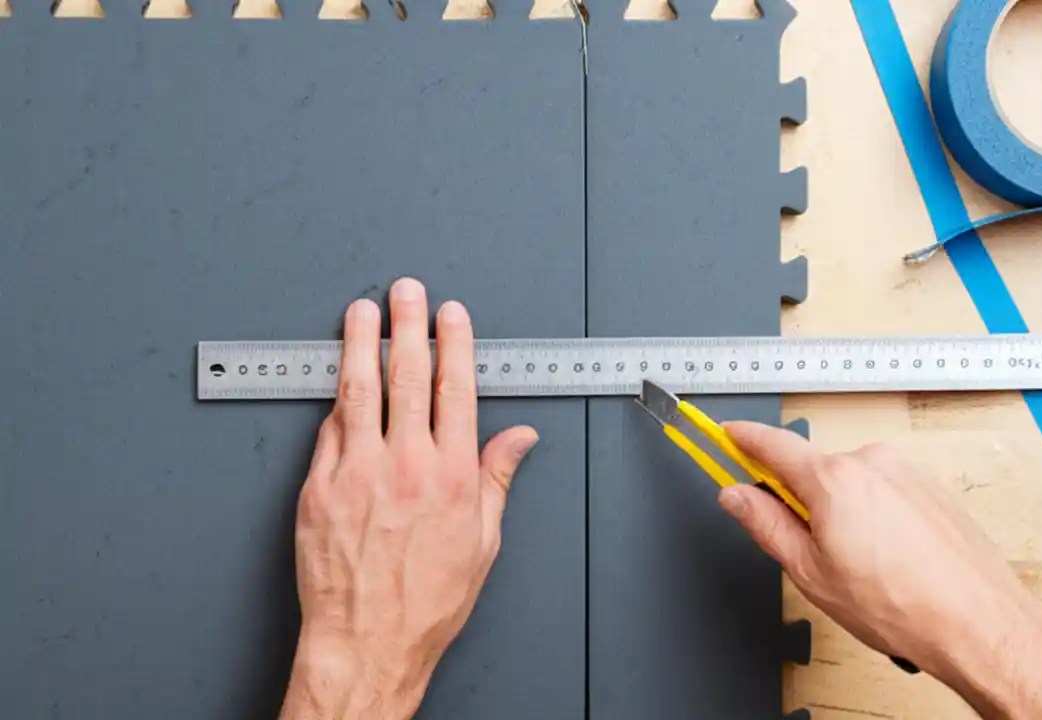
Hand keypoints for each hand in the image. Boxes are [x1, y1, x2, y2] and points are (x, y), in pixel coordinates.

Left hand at [280, 278, 538, 719]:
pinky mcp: (317, 488)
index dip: (453, 342)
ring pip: (360, 390)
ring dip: (362, 342)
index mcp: (453, 476)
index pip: (454, 388)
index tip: (451, 314)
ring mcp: (357, 473)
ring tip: (362, 311)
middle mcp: (406, 466)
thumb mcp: (483, 542)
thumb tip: (520, 441)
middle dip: (408, 324)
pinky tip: (341, 379)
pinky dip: (337, 400)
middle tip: (407, 291)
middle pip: (407, 375)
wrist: (368, 641)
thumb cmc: (426, 602)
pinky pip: (328, 430)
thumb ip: (497, 480)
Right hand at [717, 423, 1041, 718]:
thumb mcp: (811, 572)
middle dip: (802, 503)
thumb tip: (737, 496)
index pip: (772, 444)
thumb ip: (766, 524)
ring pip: (850, 484)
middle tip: (812, 553)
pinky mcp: (929, 486)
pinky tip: (890, 561)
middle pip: (813, 469)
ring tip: (864, 568)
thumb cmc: (902, 605)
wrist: (977, 619)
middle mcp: (871, 462)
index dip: (742, 438)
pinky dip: (875, 519)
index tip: (725, 434)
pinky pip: (883, 493)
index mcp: (834, 479)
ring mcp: (905, 471)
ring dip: (843, 515)